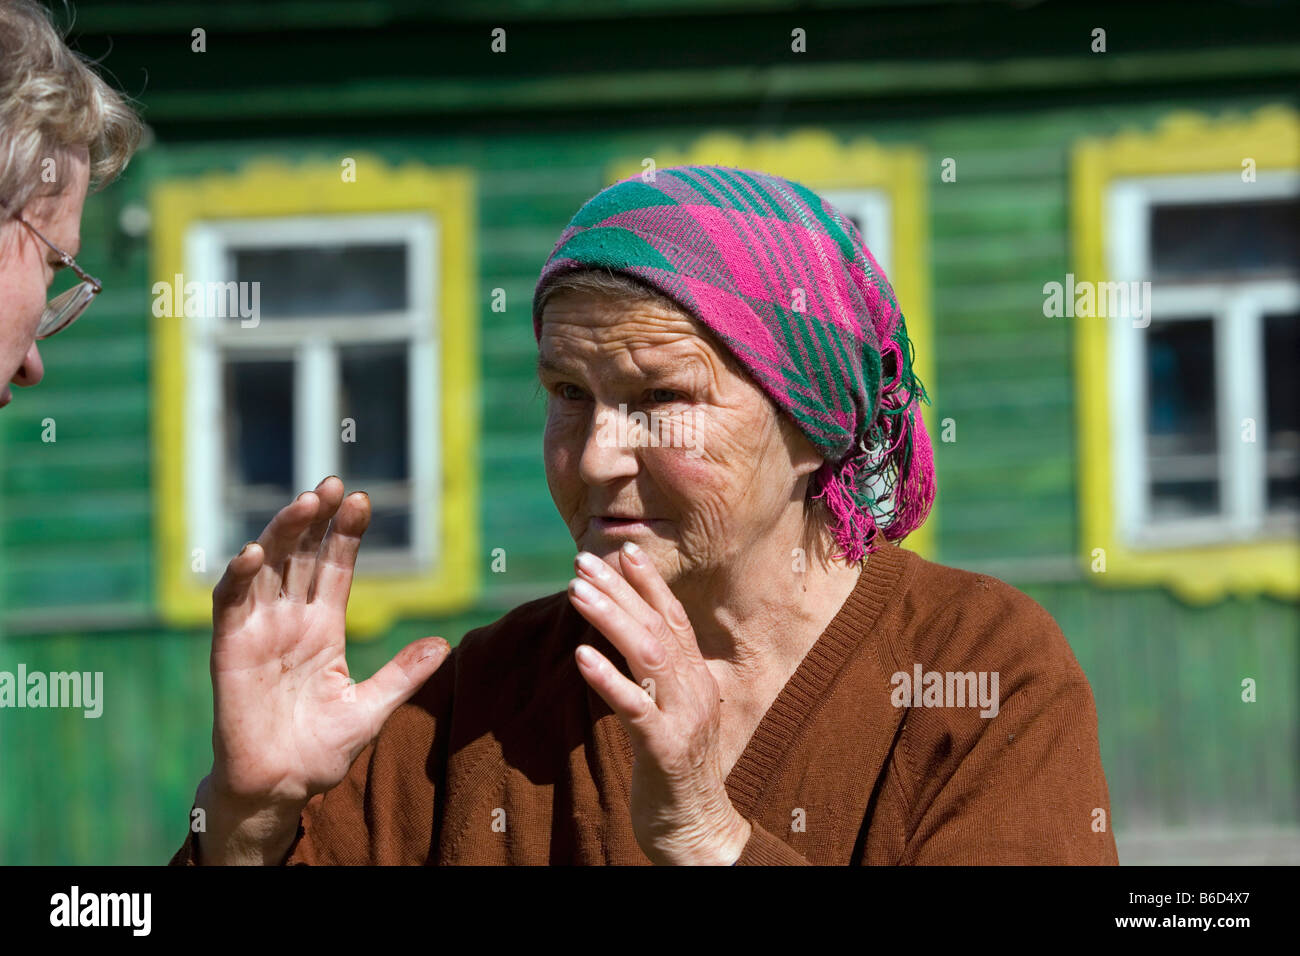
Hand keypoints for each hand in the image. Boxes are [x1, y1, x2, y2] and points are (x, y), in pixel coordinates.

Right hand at [207, 476, 450, 809]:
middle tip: (334, 483)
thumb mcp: (372, 707)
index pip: (335, 568)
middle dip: (317, 518)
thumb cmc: (321, 750)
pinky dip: (239, 577)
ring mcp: (259, 631)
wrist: (282, 787)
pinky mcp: (230, 649)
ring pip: (268, 568)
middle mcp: (290, 621)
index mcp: (323, 628)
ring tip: (306, 502)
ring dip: (282, 532)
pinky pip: (230, 604)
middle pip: (302, 556)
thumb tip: (445, 642)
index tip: (363, 500)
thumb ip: (404, 674)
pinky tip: (254, 553)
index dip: (346, 535)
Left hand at [567, 542, 750, 864]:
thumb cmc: (673, 773)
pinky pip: (635, 708)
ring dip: (610, 618)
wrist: (696, 831)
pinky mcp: (666, 750)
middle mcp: (695, 690)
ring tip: (577, 592)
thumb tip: (621, 640)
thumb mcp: (667, 715)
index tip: (621, 550)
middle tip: (582, 561)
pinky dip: (608, 679)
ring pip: (648, 655)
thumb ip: (653, 679)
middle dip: (619, 589)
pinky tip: (581, 656)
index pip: (673, 618)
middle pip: (657, 627)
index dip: (648, 582)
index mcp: (696, 679)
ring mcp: (683, 719)